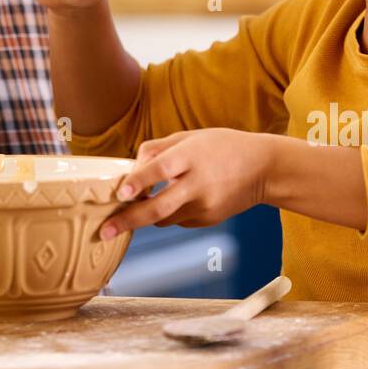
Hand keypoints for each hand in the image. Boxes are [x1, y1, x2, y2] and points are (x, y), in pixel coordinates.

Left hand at [99, 128, 271, 236]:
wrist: (263, 169)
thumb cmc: (222, 147)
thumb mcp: (191, 137)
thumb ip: (158, 148)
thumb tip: (131, 168)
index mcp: (193, 156)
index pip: (162, 168)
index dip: (140, 181)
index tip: (122, 193)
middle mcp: (199, 184)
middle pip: (160, 206)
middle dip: (129, 220)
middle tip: (104, 231)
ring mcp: (205, 206)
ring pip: (164, 217)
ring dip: (144, 216)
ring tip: (125, 215)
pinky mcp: (209, 220)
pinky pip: (178, 220)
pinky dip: (167, 213)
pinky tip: (172, 201)